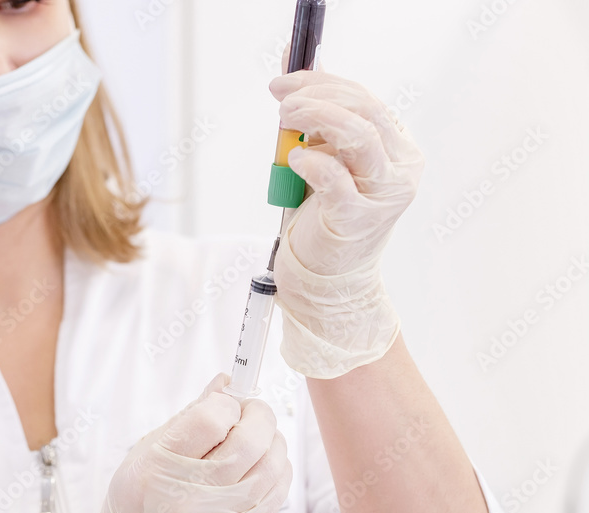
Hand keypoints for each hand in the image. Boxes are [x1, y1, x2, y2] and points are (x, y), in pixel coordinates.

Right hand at [53, 373, 291, 512]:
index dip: (227, 401)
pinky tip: (264, 468)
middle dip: (259, 415)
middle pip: (250, 441)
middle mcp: (188, 498)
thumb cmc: (133, 512)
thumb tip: (224, 384)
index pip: (211, 417)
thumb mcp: (142, 457)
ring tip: (260, 439)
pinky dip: (277, 474)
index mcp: (156, 468)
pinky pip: (275, 498)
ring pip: (272, 468)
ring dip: (273, 443)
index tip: (227, 400)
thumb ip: (187, 419)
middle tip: (253, 411)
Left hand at [267, 48, 424, 378]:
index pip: (365, 99)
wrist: (326, 279)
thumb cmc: (323, 217)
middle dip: (317, 95)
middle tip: (280, 100)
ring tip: (286, 118)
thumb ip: (315, 116)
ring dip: (317, 118)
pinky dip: (313, 162)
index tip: (283, 82)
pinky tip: (295, 159)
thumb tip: (293, 66)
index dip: (323, 83)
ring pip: (359, 136)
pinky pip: (337, 180)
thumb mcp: (323, 157)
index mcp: (396, 149)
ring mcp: (383, 195)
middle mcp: (400, 169)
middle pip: (364, 111)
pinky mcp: (356, 219)